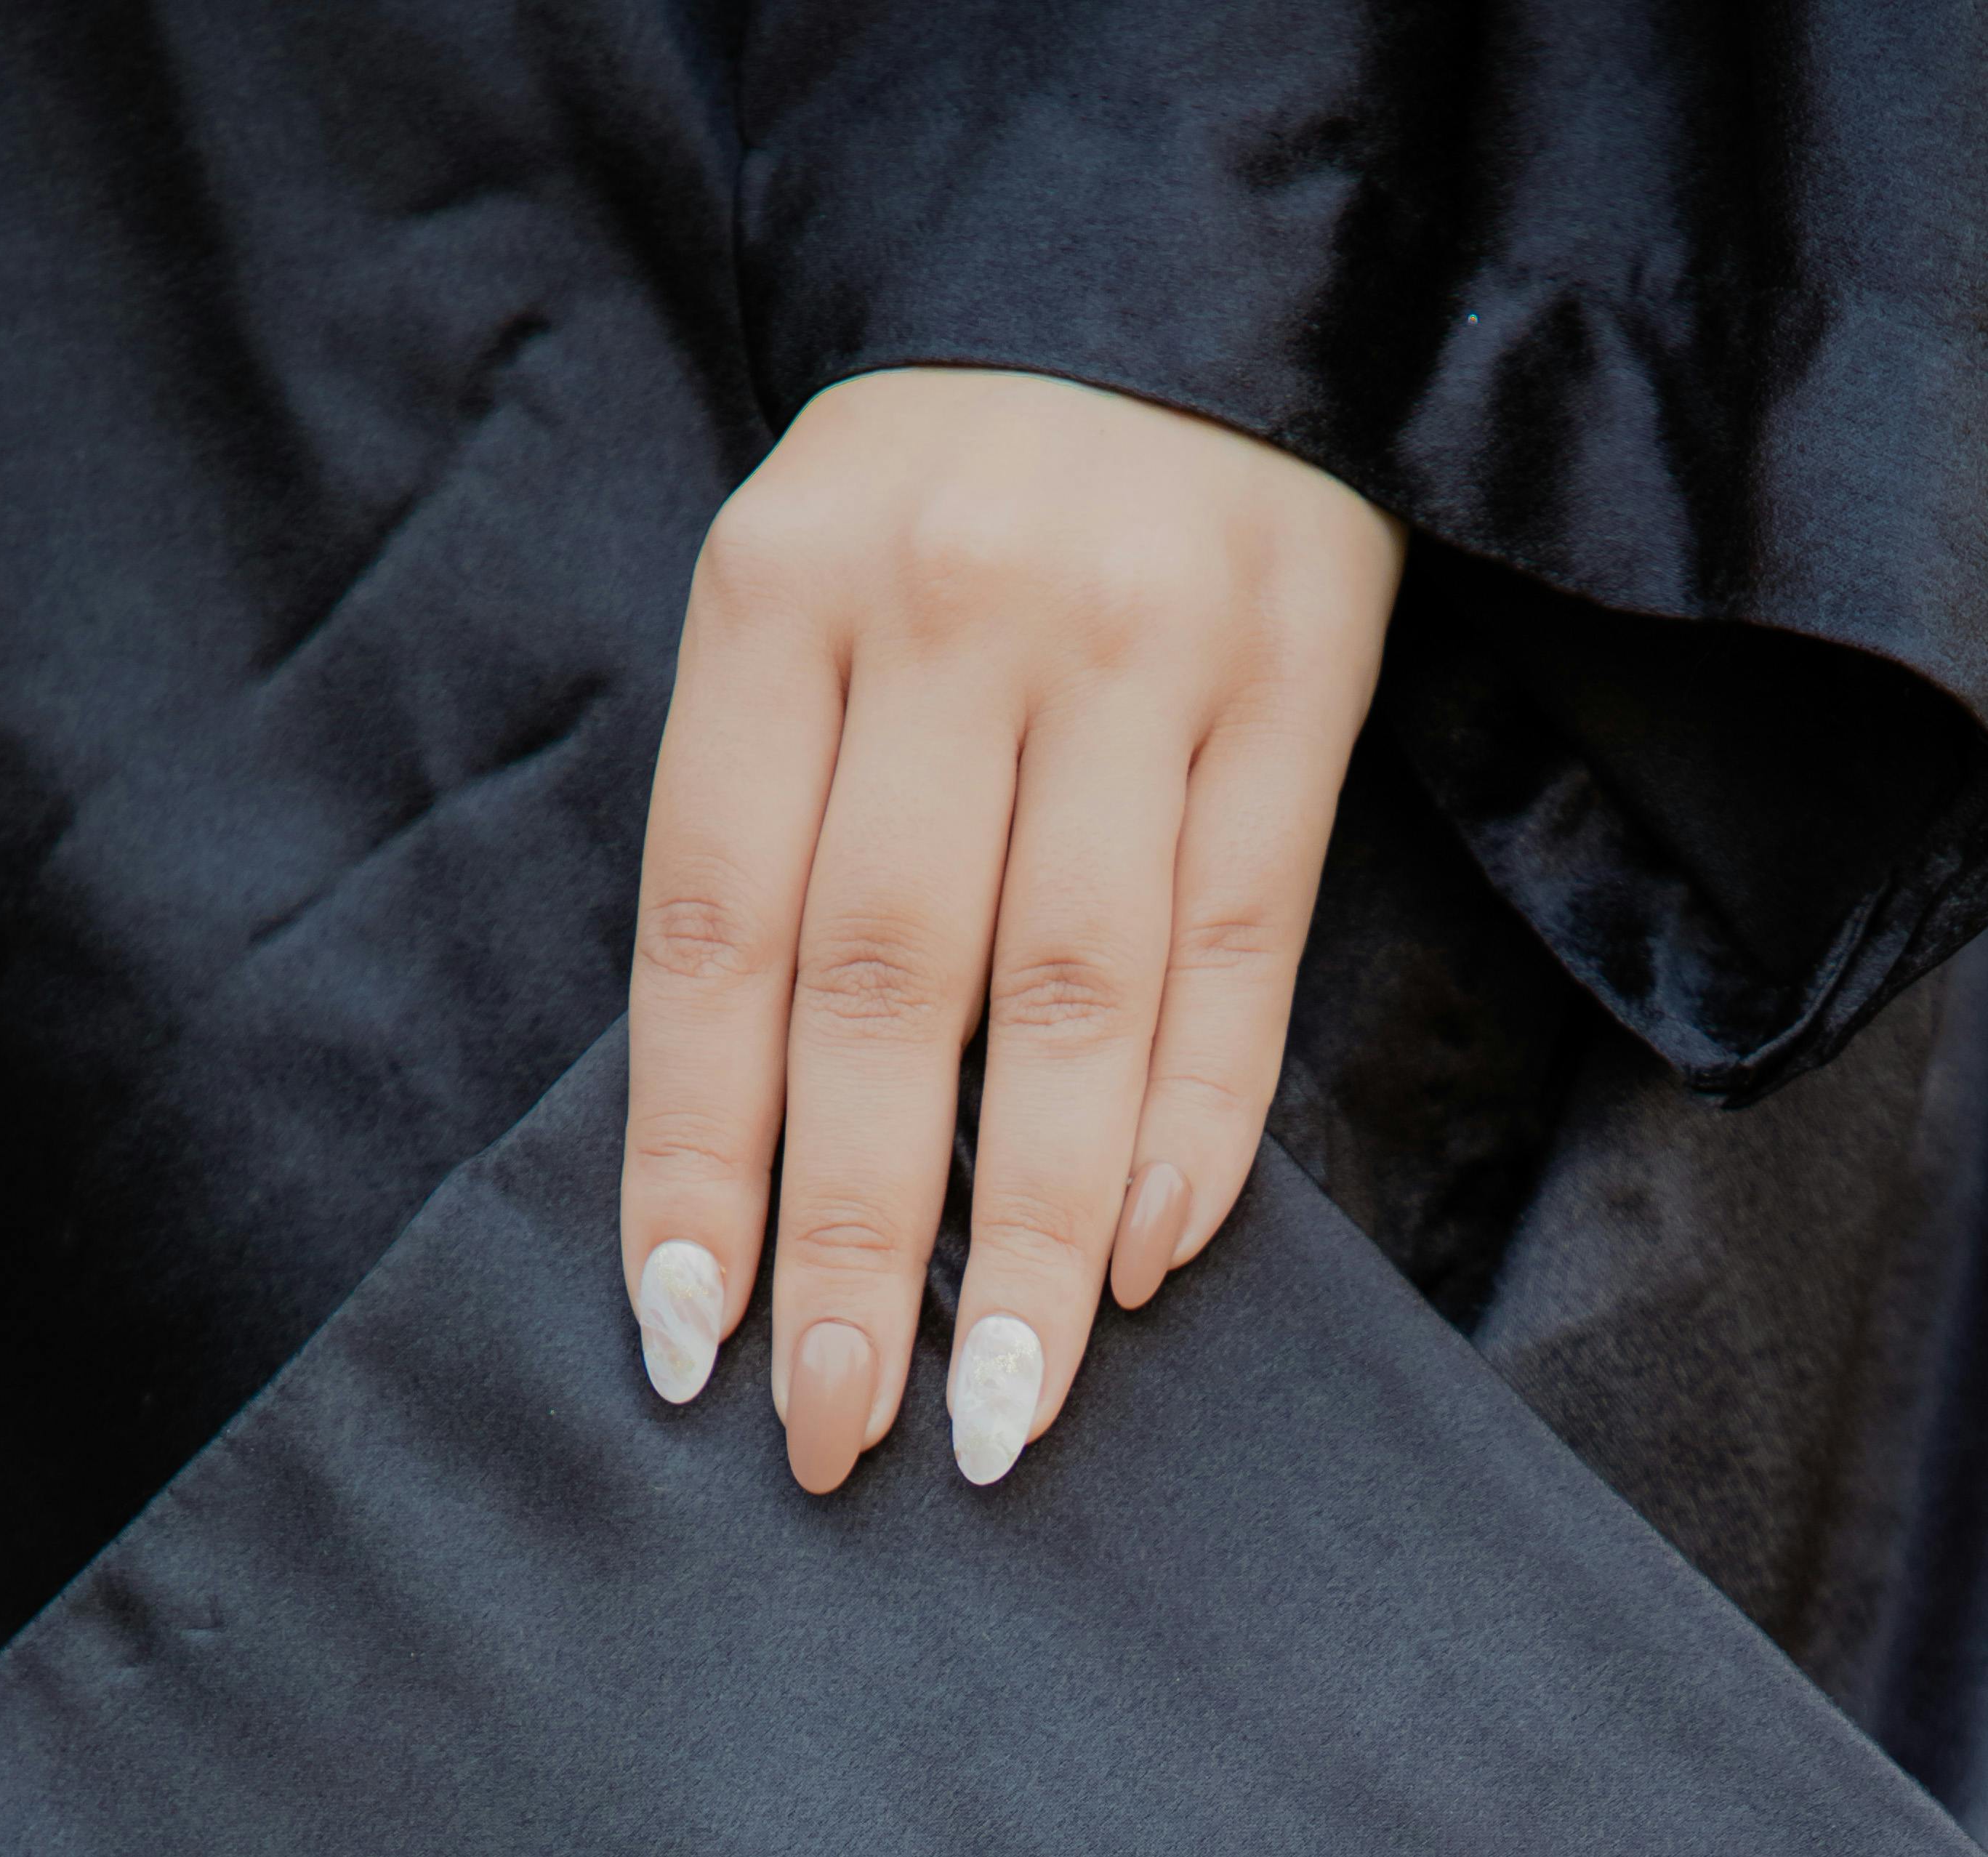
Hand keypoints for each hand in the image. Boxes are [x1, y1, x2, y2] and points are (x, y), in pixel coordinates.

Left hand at [619, 367, 1402, 1491]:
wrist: (1175, 297)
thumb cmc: (950, 515)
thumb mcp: (809, 607)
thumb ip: (781, 838)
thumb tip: (766, 1175)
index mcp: (782, 591)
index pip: (719, 932)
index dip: (701, 1155)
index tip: (689, 1342)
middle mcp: (953, 611)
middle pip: (887, 987)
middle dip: (854, 1241)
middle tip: (837, 1428)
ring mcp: (1138, 646)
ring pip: (1071, 998)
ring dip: (1027, 1236)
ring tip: (1002, 1411)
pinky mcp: (1298, 678)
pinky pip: (1241, 952)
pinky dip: (1192, 1126)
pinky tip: (1140, 1263)